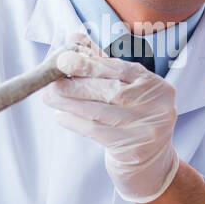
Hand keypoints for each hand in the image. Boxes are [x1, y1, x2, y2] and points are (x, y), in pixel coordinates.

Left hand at [40, 31, 178, 203]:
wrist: (151, 164)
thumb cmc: (134, 118)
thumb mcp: (128, 90)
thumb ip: (103, 65)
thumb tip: (74, 39)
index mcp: (155, 85)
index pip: (120, 69)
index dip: (91, 64)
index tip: (65, 59)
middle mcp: (155, 106)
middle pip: (110, 91)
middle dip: (76, 85)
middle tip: (51, 82)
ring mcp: (146, 129)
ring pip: (99, 112)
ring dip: (69, 103)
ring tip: (49, 97)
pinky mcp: (132, 149)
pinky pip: (96, 132)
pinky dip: (75, 122)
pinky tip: (60, 116)